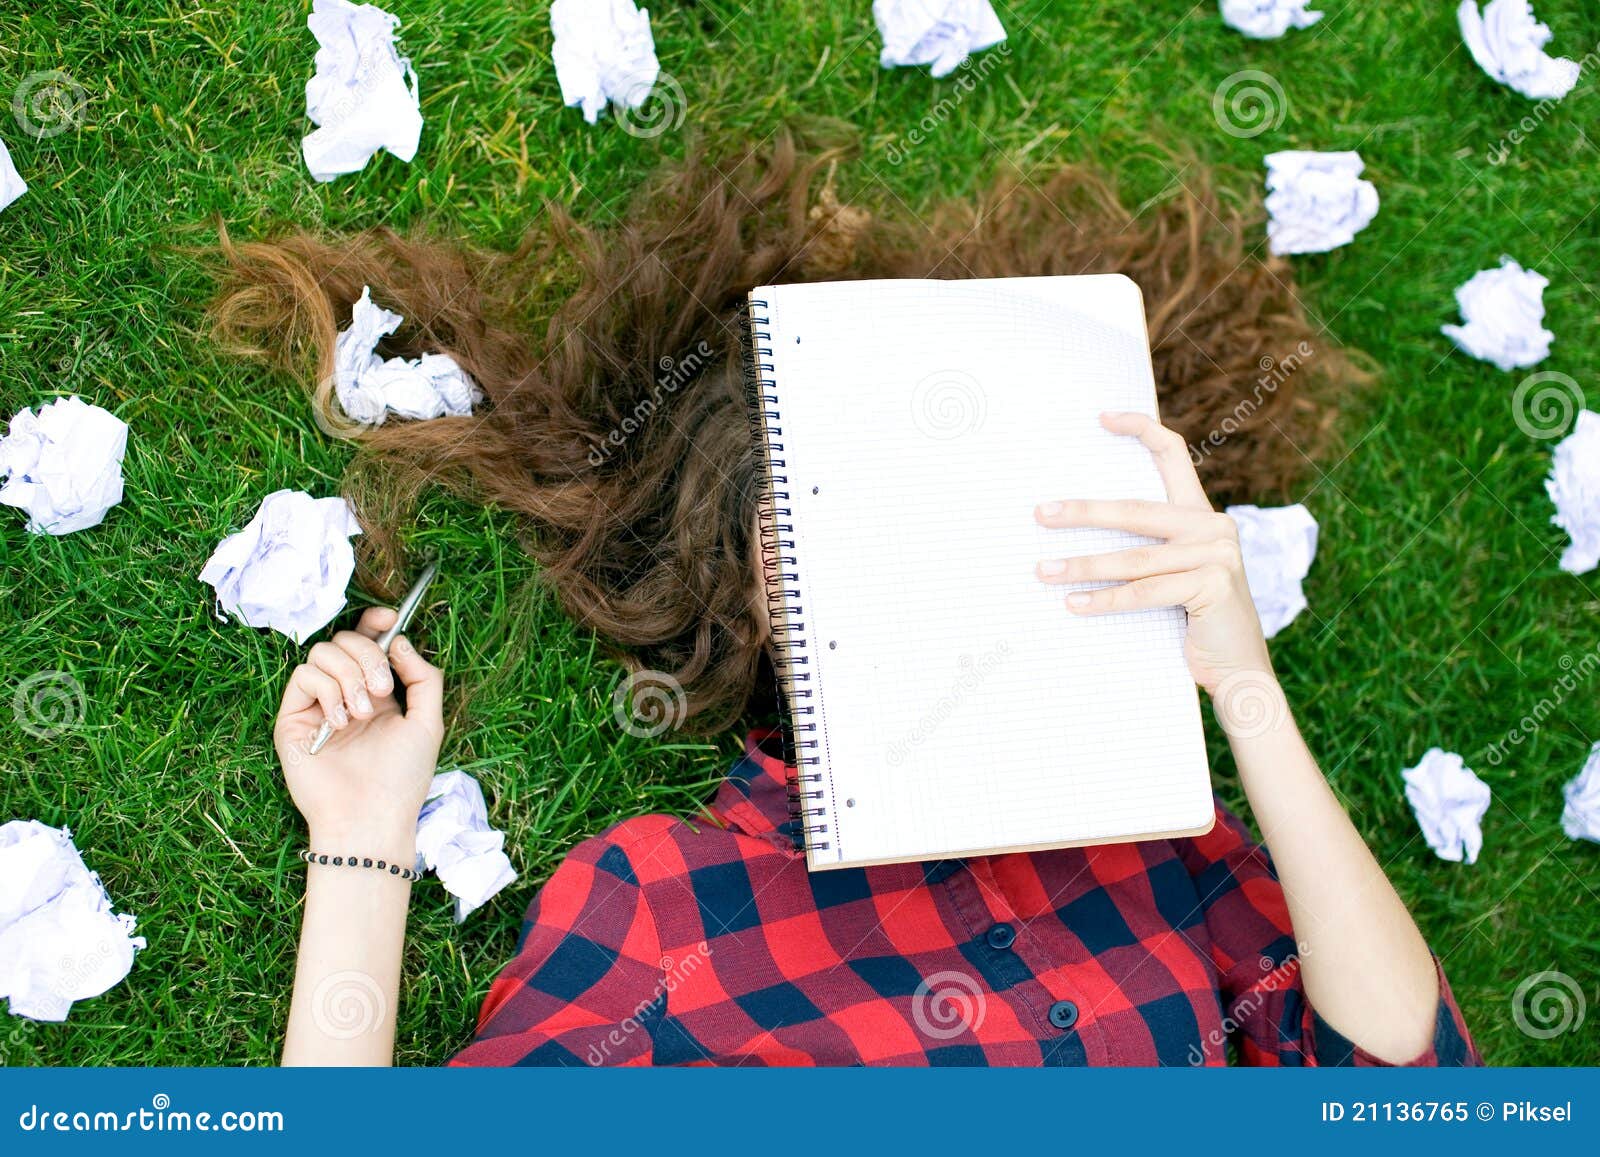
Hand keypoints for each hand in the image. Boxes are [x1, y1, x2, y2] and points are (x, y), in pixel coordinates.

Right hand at [273, 606, 443, 852]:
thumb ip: (423, 676)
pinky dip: (327, 690)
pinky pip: (304, 676)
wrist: (370, 816)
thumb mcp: (428, 721)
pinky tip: (340, 724)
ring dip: (349, 676)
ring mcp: (318, 704)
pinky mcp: (293, 717)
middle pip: (346, 639)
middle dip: (368, 656)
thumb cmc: (402, 776)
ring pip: (323, 652)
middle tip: (382, 691)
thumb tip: (399, 639)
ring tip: (362, 715)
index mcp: (378, 691)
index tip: (388, 617)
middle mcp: (347, 693)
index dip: (374, 622)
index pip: (368, 642)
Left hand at [1034, 411, 1271, 693]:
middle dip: (1083, 513)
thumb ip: (1149, 549)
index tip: (1101, 418)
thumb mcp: (1174, 576)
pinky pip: (1145, 592)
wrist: (1240, 671)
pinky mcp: (1214, 586)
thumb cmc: (1194, 622)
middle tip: (1040, 514)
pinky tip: (1074, 604)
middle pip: (1136, 510)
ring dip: (1083, 566)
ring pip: (1134, 559)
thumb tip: (1074, 528)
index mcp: (1201, 516)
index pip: (1173, 455)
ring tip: (1044, 571)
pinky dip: (1105, 600)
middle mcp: (1214, 527)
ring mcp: (1218, 555)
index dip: (1140, 429)